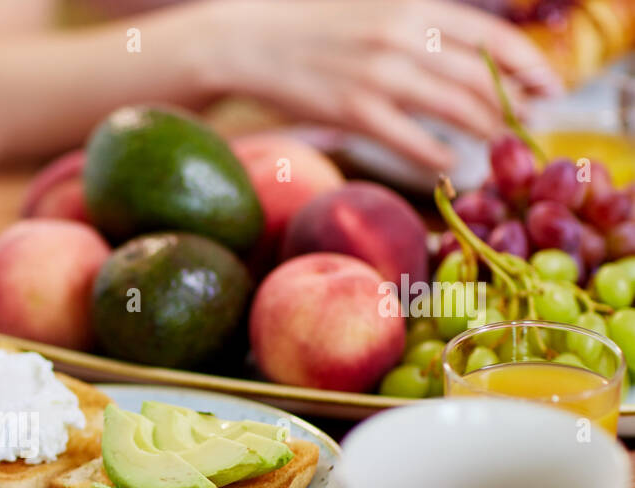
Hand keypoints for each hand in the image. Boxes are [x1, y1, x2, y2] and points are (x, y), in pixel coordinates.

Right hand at [190, 0, 562, 169]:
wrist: (248, 41)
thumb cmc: (312, 28)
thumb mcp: (374, 9)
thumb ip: (420, 25)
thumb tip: (468, 53)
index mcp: (414, 6)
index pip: (493, 35)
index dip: (529, 64)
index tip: (549, 86)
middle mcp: (403, 36)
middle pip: (482, 76)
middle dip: (512, 104)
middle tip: (526, 124)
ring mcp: (378, 75)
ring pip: (455, 108)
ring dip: (484, 129)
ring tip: (497, 143)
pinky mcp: (352, 111)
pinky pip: (411, 139)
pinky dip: (438, 153)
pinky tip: (449, 162)